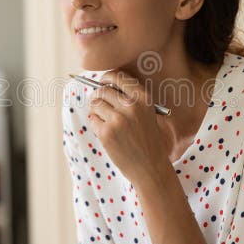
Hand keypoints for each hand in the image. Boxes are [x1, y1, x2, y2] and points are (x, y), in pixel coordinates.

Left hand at [86, 70, 168, 186]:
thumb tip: (104, 85)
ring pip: (95, 103)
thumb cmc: (148, 140)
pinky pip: (92, 119)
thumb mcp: (147, 114)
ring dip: (95, 109)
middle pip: (103, 90)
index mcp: (144, 98)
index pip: (119, 76)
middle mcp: (132, 106)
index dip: (107, 78)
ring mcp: (118, 119)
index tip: (102, 82)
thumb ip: (130, 99)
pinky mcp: (107, 133)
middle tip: (98, 103)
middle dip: (98, 95)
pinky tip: (105, 131)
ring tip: (103, 119)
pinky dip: (95, 123)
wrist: (150, 167)